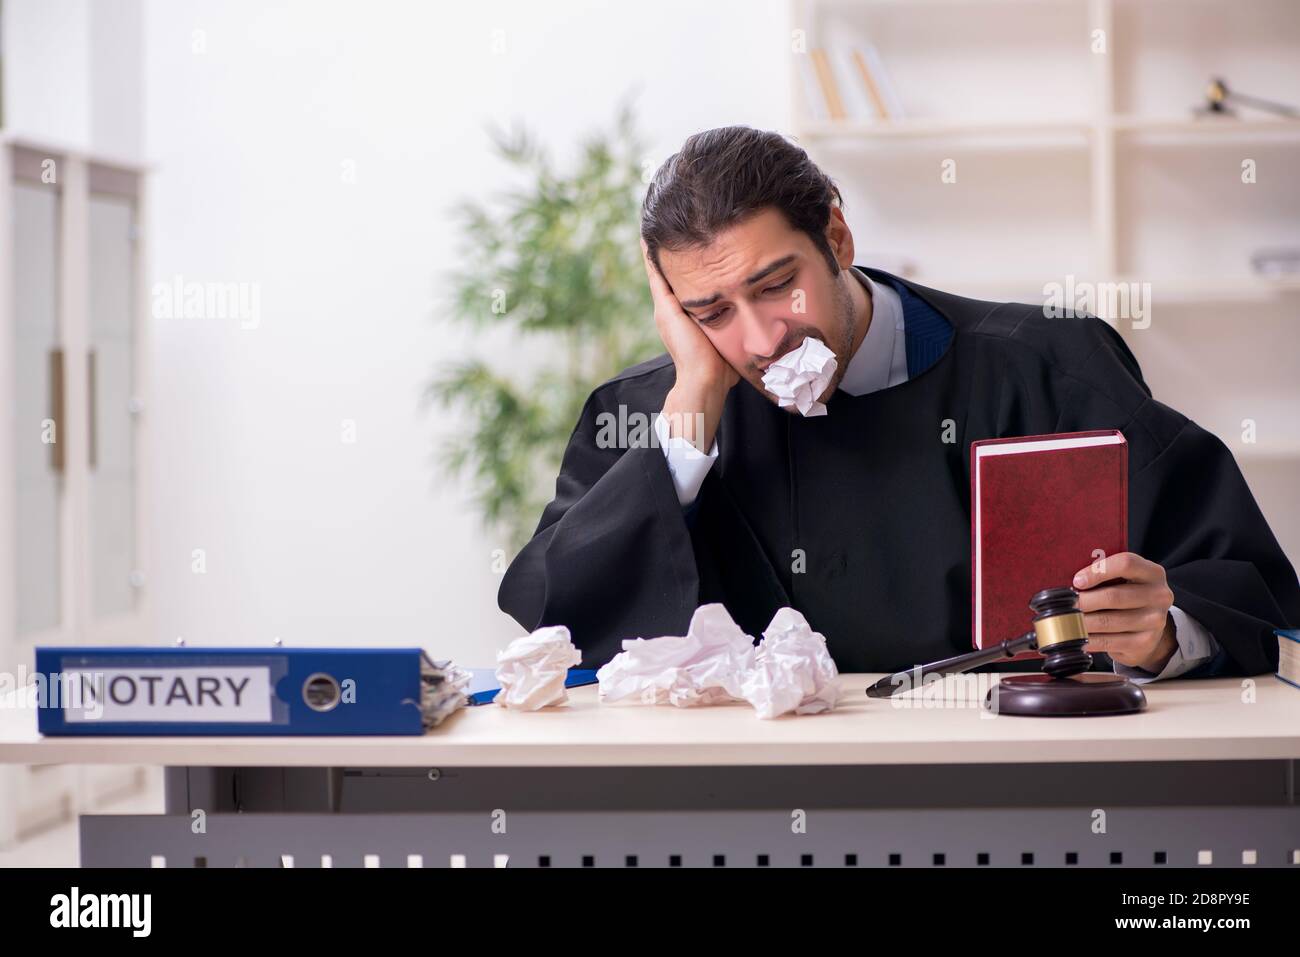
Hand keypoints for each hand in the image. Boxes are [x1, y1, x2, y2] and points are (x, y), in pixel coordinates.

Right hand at [641, 238, 736, 450]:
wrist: (706, 381)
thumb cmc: (723, 365)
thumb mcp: (729, 334)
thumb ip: (736, 320)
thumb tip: (763, 315)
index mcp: (684, 314)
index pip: (683, 279)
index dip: (683, 259)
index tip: (688, 236)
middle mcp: (670, 308)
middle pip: (669, 269)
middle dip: (671, 246)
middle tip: (671, 218)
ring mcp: (665, 306)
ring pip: (660, 268)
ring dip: (660, 245)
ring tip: (659, 219)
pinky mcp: (665, 306)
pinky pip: (655, 272)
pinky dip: (651, 254)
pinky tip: (647, 234)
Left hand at [1072, 552, 1177, 672]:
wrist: (1148, 628)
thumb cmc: (1126, 595)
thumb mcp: (1122, 579)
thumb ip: (1103, 574)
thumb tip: (1071, 581)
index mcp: (1153, 573)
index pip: (1126, 563)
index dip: (1098, 571)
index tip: (1077, 581)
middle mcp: (1159, 596)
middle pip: (1114, 596)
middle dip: (1084, 601)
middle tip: (1064, 605)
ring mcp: (1155, 621)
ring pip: (1108, 621)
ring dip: (1082, 622)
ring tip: (1065, 620)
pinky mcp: (1145, 642)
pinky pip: (1109, 641)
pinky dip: (1088, 640)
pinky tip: (1076, 637)